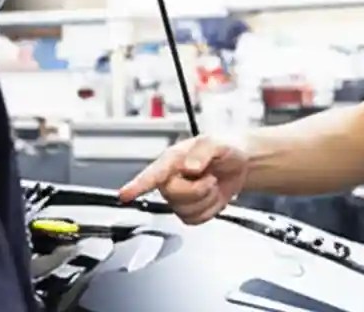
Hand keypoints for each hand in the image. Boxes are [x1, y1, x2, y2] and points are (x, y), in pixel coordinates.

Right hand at [117, 135, 248, 224]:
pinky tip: (212, 197)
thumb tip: (188, 167)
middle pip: (172, 196)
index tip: (124, 195)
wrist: (239, 165)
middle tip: (210, 177)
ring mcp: (179, 196)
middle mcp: (170, 179)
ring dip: (205, 200)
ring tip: (211, 183)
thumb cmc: (224, 148)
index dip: (137, 185)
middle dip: (197, 190)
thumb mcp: (217, 143)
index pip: (152, 174)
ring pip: (184, 211)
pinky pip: (194, 220)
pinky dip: (209, 211)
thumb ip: (202, 152)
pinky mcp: (189, 210)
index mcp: (172, 160)